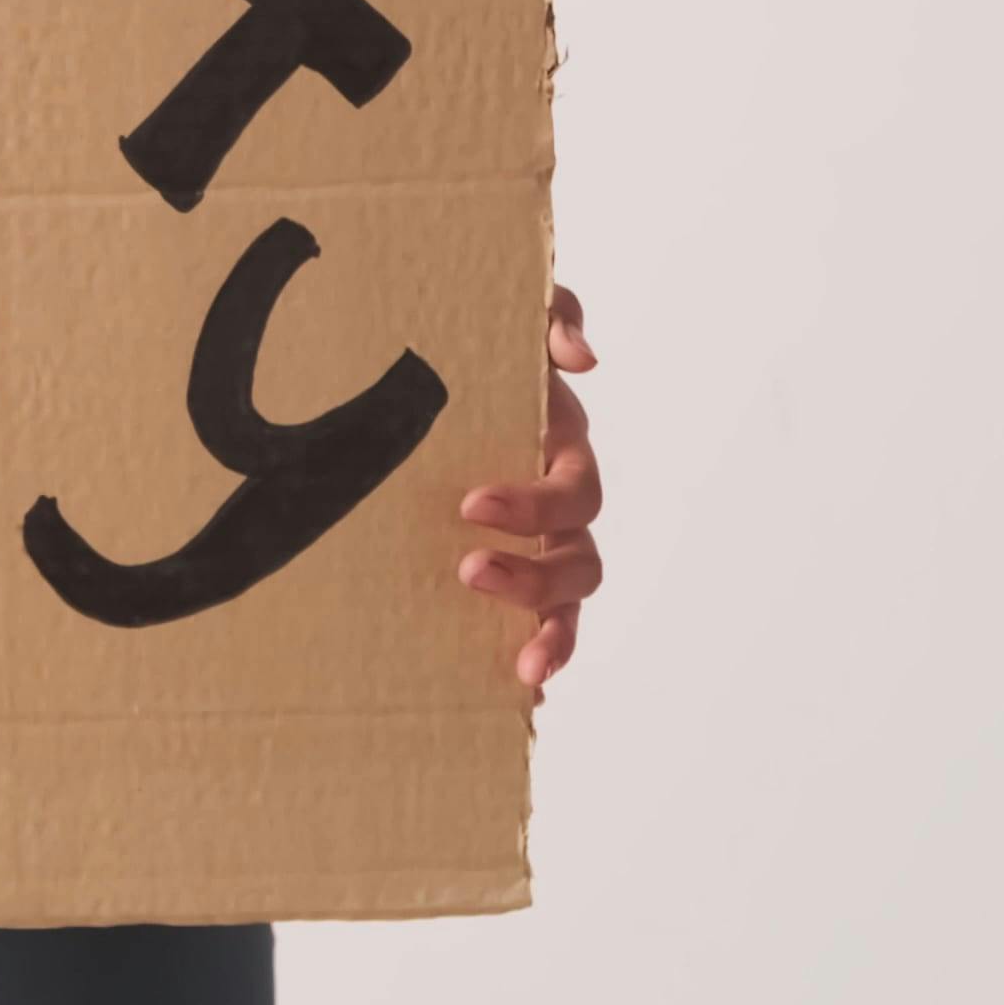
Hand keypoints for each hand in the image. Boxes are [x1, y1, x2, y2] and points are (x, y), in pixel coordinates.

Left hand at [456, 285, 604, 694]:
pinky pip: (537, 624)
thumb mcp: (512, 311)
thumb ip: (552, 312)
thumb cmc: (475, 340)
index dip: (533, 505)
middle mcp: (557, 505)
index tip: (471, 505)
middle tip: (469, 570)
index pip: (572, 492)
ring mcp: (536, 543)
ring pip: (567, 602)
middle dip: (534, 578)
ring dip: (547, 630)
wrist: (422, 359)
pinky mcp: (504, 569)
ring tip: (518, 663)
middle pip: (578, 560)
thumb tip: (582, 358)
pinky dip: (538, 657)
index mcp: (560, 450)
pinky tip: (519, 693)